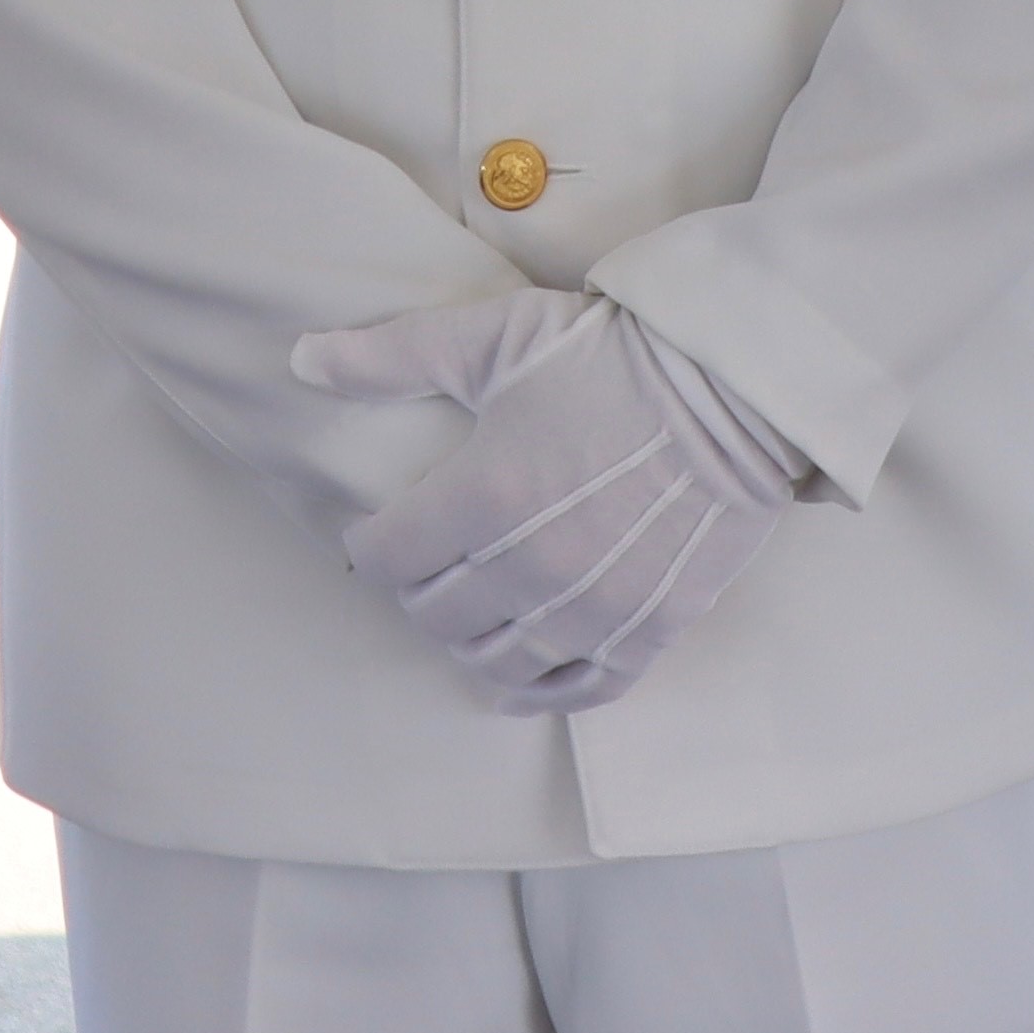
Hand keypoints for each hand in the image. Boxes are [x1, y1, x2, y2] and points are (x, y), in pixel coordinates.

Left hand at [294, 289, 803, 718]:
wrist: (732, 385)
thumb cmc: (610, 353)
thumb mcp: (495, 337)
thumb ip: (392, 356)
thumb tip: (302, 360)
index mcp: (483, 496)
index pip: (389, 557)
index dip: (371, 545)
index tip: (374, 531)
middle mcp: (529, 567)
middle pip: (437, 616)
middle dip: (419, 592)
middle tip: (427, 566)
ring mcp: (590, 607)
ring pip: (499, 662)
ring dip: (470, 645)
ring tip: (469, 619)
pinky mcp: (647, 628)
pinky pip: (580, 689)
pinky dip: (541, 695)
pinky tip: (518, 687)